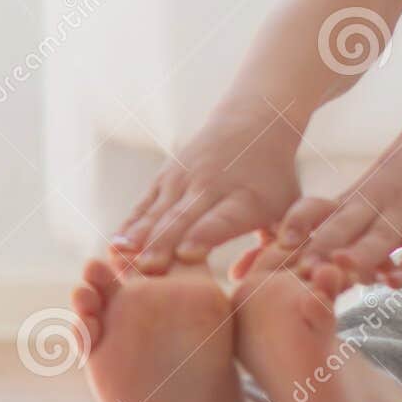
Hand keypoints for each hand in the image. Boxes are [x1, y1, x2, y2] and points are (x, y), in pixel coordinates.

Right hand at [109, 107, 302, 271]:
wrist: (253, 123)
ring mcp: (185, 179)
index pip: (223, 218)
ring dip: (140, 238)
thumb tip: (241, 278)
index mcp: (247, 199)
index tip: (189, 251)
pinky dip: (130, 225)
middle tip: (148, 269)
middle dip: (166, 243)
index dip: (205, 233)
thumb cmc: (272, 180)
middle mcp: (212, 187)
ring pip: (159, 212)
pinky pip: (144, 205)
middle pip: (185, 217)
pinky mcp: (165, 176)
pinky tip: (115, 246)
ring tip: (121, 261)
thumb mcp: (287, 208)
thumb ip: (272, 246)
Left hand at [271, 132, 401, 286]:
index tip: (280, 243)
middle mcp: (376, 201)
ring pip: (382, 235)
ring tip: (346, 270)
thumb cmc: (396, 181)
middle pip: (346, 225)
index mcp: (351, 199)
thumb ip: (329, 227)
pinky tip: (399, 281)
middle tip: (306, 268)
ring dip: (364, 253)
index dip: (298, 223)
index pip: (317, 209)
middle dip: (325, 247)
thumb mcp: (361, 196)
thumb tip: (271, 265)